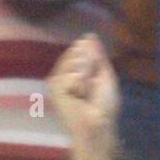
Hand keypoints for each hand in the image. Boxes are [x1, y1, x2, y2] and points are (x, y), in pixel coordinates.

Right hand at [46, 34, 120, 159]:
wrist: (99, 123)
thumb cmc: (105, 104)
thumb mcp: (105, 75)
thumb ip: (97, 55)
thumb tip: (90, 35)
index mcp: (76, 70)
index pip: (79, 49)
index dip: (89, 54)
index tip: (96, 72)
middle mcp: (65, 72)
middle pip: (76, 53)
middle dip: (89, 66)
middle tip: (92, 85)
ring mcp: (58, 79)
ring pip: (72, 62)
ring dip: (85, 76)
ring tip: (86, 92)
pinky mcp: (54, 87)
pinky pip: (68, 75)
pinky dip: (78, 83)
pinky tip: (80, 94)